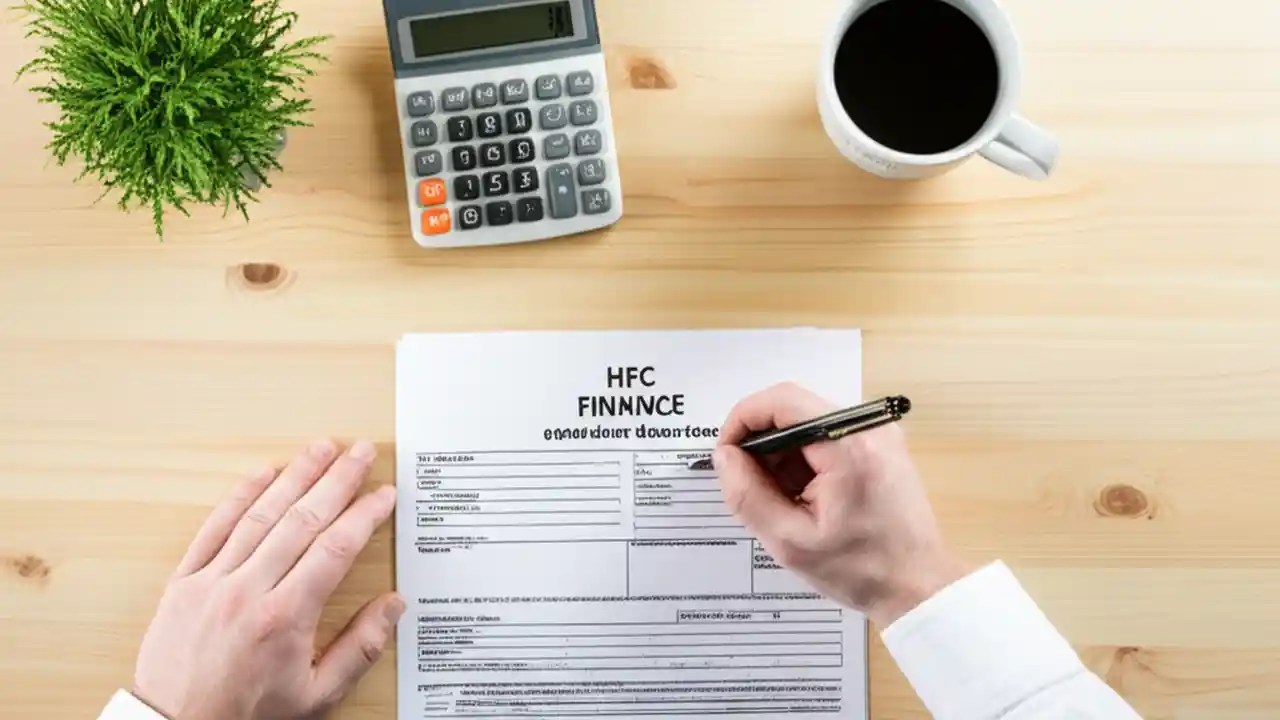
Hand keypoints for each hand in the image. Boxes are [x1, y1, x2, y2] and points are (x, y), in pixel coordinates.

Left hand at [133, 440, 401, 719]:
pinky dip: (240, 497)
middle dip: (337, 480)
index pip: (335, 549)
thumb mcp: (315, 695)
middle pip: (303, 520)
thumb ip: (360, 648)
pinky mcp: (184, 582)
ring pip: (261, 515)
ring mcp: (213, 581)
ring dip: (295, 476)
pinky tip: (263, 474)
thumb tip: (394, 606)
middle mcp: (249, 590)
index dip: (364, 516)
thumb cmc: (245, 714)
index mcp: (285, 617)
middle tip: (361, 452)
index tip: (384, 495)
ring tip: (321, 448)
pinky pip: (214, 528)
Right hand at [714, 384, 967, 627]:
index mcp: (848, 446)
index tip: (726, 455)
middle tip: (749, 486)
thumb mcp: (790, 541)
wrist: (919, 585)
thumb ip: (747, 495)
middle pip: (793, 409)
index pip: (781, 402)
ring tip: (781, 500)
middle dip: (760, 443)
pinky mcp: (879, 445)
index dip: (742, 420)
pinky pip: (826, 436)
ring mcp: (877, 433)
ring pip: (807, 422)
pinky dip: (803, 459)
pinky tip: (802, 497)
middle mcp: (867, 427)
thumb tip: (724, 457)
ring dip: (781, 453)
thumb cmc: (861, 570)